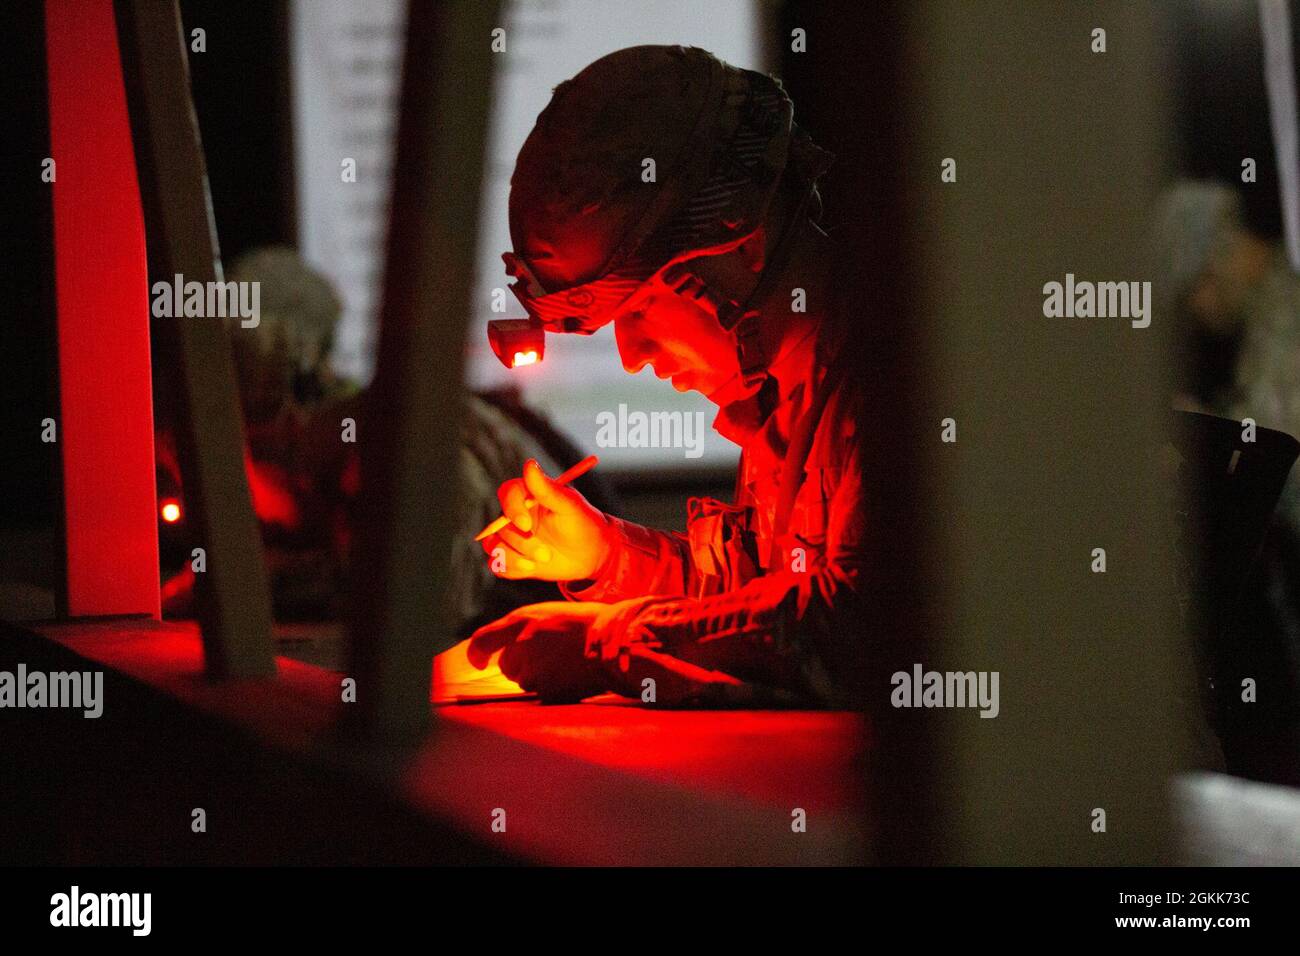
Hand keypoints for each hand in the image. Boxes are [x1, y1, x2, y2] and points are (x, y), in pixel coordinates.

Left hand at [467, 601, 615, 701]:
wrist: (613, 642)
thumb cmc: (582, 625)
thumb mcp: (545, 615)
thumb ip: (520, 629)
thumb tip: (502, 648)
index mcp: (520, 622)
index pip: (482, 641)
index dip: (477, 653)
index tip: (479, 661)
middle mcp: (521, 647)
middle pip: (507, 666)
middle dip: (521, 663)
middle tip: (549, 652)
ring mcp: (533, 672)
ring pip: (524, 680)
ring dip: (538, 674)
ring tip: (563, 661)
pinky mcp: (545, 692)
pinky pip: (540, 692)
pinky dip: (551, 686)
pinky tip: (569, 674)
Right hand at [480, 459, 613, 580]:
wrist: (594, 555)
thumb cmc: (584, 524)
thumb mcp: (570, 506)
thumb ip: (547, 489)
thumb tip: (529, 463)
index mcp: (528, 496)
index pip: (507, 494)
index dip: (512, 509)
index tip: (526, 525)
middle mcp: (516, 516)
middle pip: (499, 526)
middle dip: (522, 543)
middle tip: (546, 553)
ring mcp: (513, 538)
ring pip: (494, 546)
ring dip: (516, 557)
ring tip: (544, 560)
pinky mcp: (514, 559)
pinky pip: (498, 565)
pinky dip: (511, 568)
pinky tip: (531, 569)